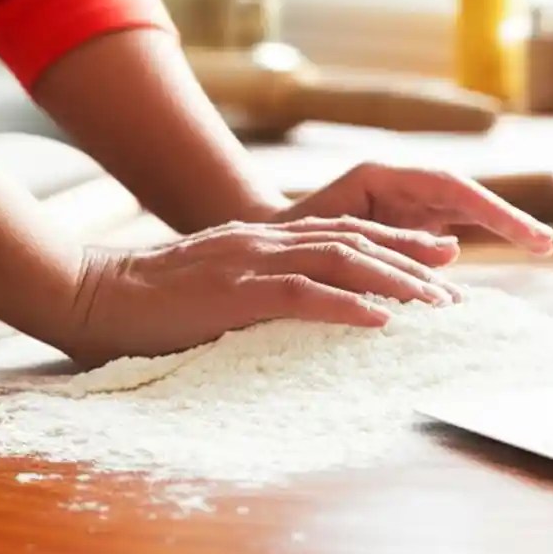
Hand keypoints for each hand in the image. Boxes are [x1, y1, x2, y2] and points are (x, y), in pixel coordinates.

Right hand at [60, 217, 463, 368]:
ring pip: (342, 260)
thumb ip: (269, 287)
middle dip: (413, 264)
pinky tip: (381, 320)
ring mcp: (254, 261)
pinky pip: (302, 294)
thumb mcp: (226, 284)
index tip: (443, 260)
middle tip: (456, 292)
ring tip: (436, 305)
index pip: (349, 232)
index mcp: (269, 237)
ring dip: (395, 282)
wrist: (96, 292)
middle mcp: (269, 239)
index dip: (400, 243)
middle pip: (358, 242)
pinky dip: (346, 305)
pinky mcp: (236, 290)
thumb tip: (312, 309)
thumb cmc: (160, 300)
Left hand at [273, 163, 552, 256]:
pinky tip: (508, 259)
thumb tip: (452, 249)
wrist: (264, 248)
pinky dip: (477, 247)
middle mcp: (400, 188)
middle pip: (465, 196)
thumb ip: (388, 240)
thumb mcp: (332, 236)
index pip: (450, 186)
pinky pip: (449, 235)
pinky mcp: (407, 230)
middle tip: (545, 243)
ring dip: (501, 228)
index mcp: (382, 178)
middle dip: (506, 217)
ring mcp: (405, 208)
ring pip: (463, 213)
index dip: (491, 209)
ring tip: (540, 247)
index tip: (524, 231)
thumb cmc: (289, 239)